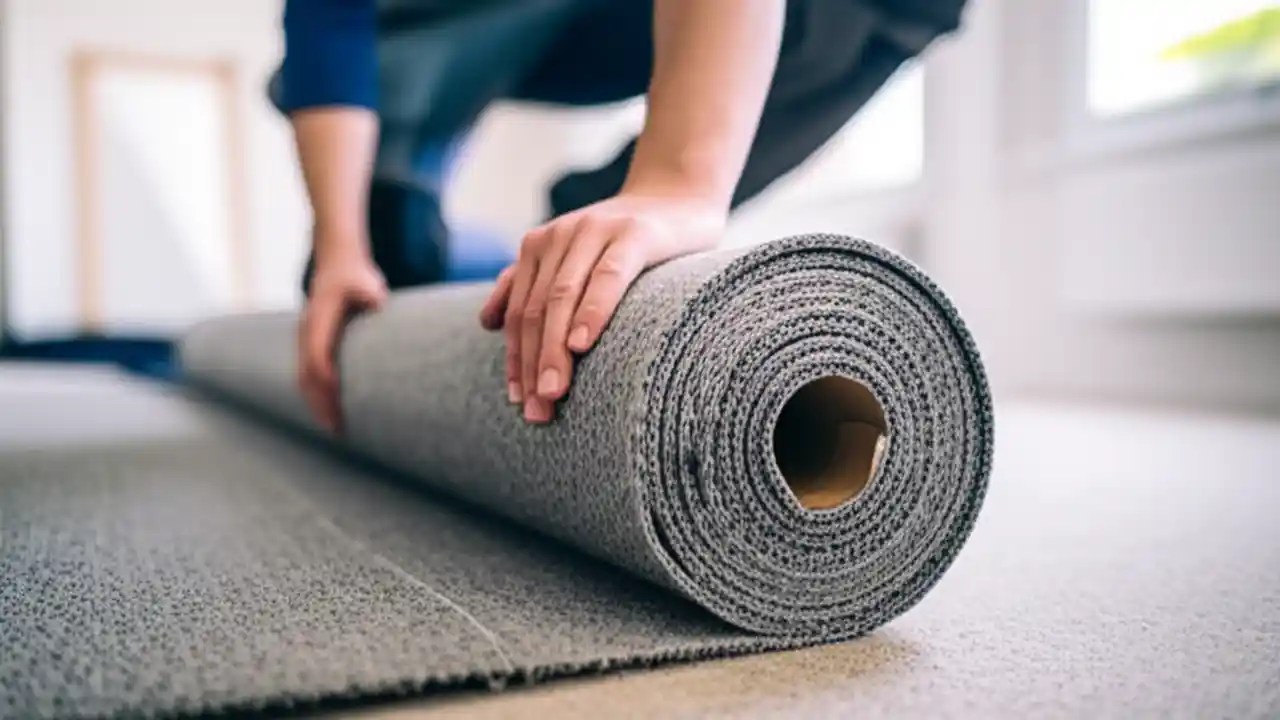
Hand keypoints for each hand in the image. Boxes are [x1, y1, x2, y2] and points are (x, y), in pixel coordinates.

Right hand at [298, 244, 387, 433]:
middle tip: (337, 429)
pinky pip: (307, 375)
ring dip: (315, 405)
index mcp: (318, 320)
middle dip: (319, 403)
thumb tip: (377, 303)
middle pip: (306, 375)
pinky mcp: (310, 345)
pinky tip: (329, 412)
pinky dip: (315, 396)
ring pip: (302, 379)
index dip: (326, 379)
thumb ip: (370, 293)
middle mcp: (306, 333)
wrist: (337, 265)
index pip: (318, 356)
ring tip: (334, 428)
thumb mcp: (366, 281)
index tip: (339, 399)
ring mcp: (305, 340)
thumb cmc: (355, 275)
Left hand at [478, 192, 724, 423]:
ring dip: (554, 349)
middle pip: (536, 310)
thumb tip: (487, 322)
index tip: (519, 400)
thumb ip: (531, 283)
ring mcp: (595, 230)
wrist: (681, 196)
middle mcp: (560, 235)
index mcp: (539, 246)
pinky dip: (591, 311)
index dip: (515, 358)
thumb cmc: (628, 241)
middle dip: (532, 364)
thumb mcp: (574, 260)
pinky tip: (581, 344)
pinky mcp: (634, 233)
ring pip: (563, 298)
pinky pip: (608, 277)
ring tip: (552, 391)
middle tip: (537, 410)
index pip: (519, 311)